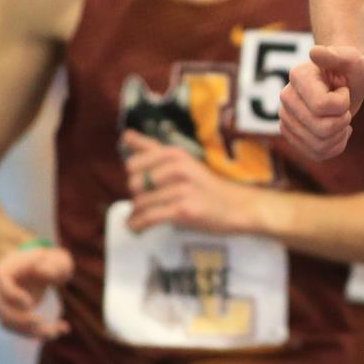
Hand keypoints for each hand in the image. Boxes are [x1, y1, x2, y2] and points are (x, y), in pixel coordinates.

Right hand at [0, 241, 71, 339]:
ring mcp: (2, 305)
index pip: (1, 283)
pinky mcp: (12, 317)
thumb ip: (52, 265)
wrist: (40, 268)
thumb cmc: (48, 262)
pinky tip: (60, 330)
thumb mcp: (55, 259)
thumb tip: (42, 272)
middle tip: (41, 321)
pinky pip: (18, 330)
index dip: (13, 296)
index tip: (30, 303)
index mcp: (4, 270)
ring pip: (6, 323)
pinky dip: (37, 334)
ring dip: (29, 331)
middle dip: (17, 319)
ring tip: (55, 332)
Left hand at [121, 130, 255, 233]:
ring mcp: (181, 189)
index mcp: (175, 154)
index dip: (134, 177)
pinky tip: (136, 228)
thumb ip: (152, 148)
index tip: (142, 185)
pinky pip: (149, 217)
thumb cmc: (206, 185)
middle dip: (136, 196)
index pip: (133, 164)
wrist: (237, 207)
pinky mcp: (183, 210)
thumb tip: (125, 135)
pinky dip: (138, 225)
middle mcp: (177, 168)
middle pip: (134, 184)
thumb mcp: (182, 161)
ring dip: (135, 215)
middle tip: (147, 203)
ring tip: (140, 219)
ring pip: (141, 203)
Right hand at [280, 45, 363, 160]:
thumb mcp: (354, 60)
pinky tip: (338, 131)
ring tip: (341, 118)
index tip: (343, 89)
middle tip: (344, 106)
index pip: (322, 107)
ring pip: (319, 145)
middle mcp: (287, 97)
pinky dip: (335, 146)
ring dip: (340, 134)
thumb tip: (315, 53)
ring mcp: (286, 117)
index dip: (343, 103)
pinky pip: (316, 154)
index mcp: (298, 76)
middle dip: (343, 120)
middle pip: (322, 129)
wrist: (345, 80)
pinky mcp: (292, 135)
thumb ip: (338, 55)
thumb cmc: (351, 69)